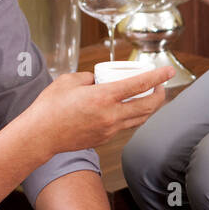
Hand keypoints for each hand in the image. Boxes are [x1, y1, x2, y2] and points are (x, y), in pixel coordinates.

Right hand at [23, 68, 173, 157]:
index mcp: (103, 97)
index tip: (168, 71)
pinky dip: (132, 116)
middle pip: (148, 106)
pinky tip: (129, 109)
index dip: (158, 76)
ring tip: (150, 96)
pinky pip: (125, 126)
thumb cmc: (50, 106)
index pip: (140, 85)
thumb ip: (89, 77)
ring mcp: (109, 129)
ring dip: (149, 107)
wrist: (40, 135)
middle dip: (160, 94)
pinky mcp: (104, 138)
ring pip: (140, 118)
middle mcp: (111, 115)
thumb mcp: (69, 81)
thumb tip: (99, 80)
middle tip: (161, 85)